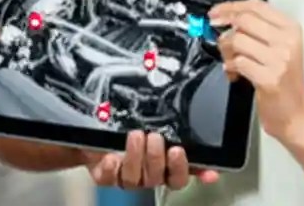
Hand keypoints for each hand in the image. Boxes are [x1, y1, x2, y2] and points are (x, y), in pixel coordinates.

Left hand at [82, 131, 219, 190]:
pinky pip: (109, 179)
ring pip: (134, 179)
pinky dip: (111, 168)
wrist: (96, 129)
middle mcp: (146, 175)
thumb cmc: (130, 126)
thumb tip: (207, 146)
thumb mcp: (156, 123)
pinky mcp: (104, 176)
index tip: (178, 151)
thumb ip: (180, 133)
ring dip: (136, 157)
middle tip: (154, 137)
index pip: (178, 178)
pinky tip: (112, 156)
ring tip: (135, 136)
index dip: (182, 169)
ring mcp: (125, 177)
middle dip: (156, 158)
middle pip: (157, 178)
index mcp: (162, 167)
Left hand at [211, 0, 303, 143]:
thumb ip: (257, 30)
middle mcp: (287, 42)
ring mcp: (279, 60)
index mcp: (290, 29)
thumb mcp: (278, 48)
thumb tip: (226, 16)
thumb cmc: (284, 82)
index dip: (231, 7)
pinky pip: (238, 62)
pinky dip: (230, 67)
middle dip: (225, 30)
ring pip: (237, 40)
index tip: (216, 12)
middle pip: (243, 20)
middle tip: (222, 41)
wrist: (296, 114)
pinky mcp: (269, 78)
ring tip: (231, 62)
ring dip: (226, 52)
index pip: (256, 5)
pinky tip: (235, 73)